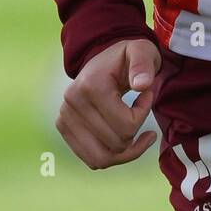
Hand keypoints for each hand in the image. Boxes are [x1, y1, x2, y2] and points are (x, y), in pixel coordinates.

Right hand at [55, 37, 162, 168]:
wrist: (102, 59)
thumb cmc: (126, 57)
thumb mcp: (141, 51)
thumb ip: (144, 65)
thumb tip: (143, 85)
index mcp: (90, 86)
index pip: (125, 125)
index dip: (143, 114)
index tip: (146, 95)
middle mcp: (72, 104)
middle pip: (115, 144)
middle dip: (135, 132)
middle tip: (140, 110)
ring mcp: (64, 118)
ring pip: (101, 159)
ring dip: (125, 152)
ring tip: (138, 135)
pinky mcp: (64, 128)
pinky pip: (91, 159)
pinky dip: (112, 156)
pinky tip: (124, 141)